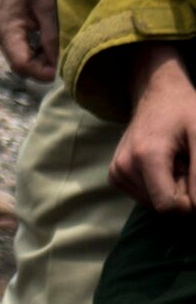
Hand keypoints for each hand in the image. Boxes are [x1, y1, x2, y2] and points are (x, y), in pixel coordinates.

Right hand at [0, 0, 58, 82]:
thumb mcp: (47, 7)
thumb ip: (51, 38)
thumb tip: (58, 65)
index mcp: (6, 29)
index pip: (22, 66)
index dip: (43, 74)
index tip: (63, 71)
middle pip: (19, 64)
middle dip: (42, 67)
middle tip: (65, 60)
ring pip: (18, 54)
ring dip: (39, 57)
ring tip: (59, 47)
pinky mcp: (4, 21)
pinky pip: (17, 43)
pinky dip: (33, 47)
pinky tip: (48, 38)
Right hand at [113, 45, 195, 212]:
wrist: (157, 95)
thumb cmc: (185, 113)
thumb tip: (195, 207)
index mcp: (145, 157)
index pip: (170, 207)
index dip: (192, 202)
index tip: (195, 174)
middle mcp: (123, 167)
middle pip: (164, 206)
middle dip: (182, 190)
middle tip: (185, 161)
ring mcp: (116, 172)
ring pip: (155, 203)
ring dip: (172, 187)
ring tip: (174, 160)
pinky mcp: (115, 175)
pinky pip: (146, 197)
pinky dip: (159, 186)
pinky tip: (162, 164)